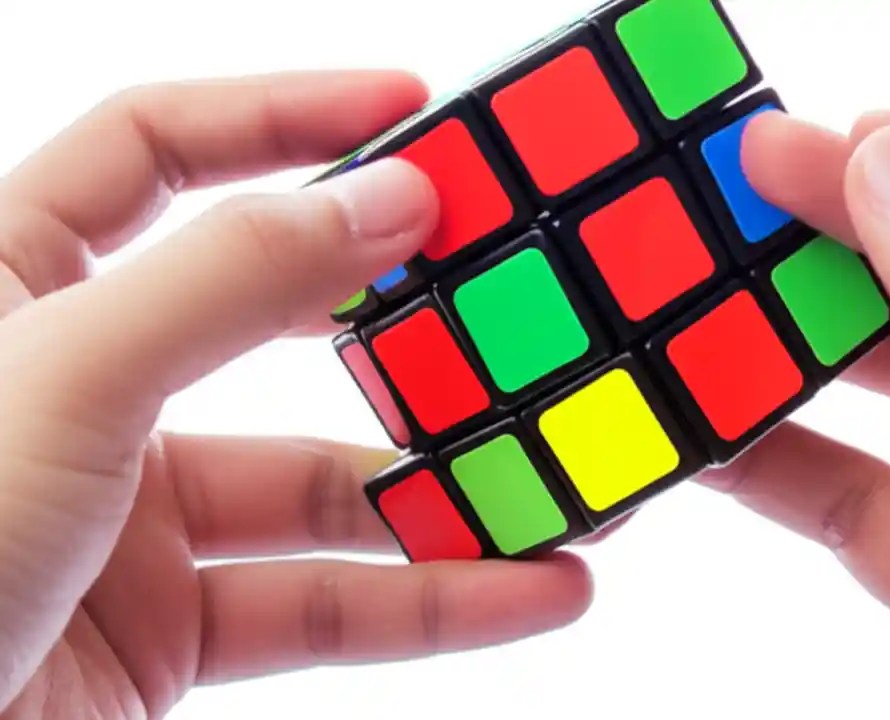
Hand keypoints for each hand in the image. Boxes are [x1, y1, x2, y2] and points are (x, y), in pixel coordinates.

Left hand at [0, 72, 590, 717]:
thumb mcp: (65, 381)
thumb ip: (229, 282)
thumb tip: (390, 199)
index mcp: (9, 284)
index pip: (155, 150)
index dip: (285, 117)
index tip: (413, 115)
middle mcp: (80, 386)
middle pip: (276, 324)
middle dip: (405, 326)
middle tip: (515, 308)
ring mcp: (130, 517)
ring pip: (320, 488)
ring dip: (448, 497)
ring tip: (557, 494)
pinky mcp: (168, 632)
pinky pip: (321, 604)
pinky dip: (431, 602)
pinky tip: (528, 589)